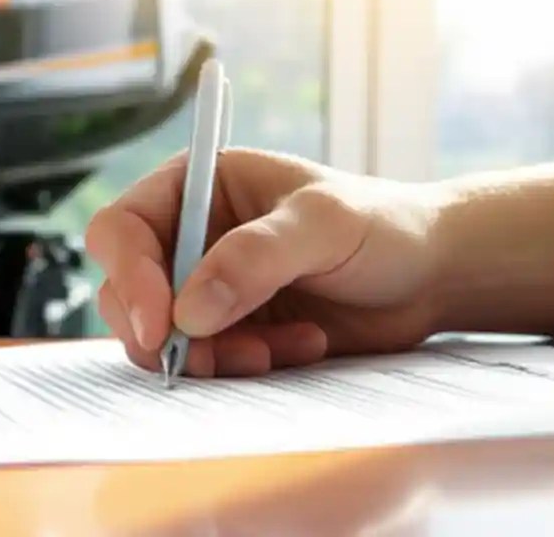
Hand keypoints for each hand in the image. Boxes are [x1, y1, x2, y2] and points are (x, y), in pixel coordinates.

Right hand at [85, 149, 443, 376]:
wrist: (429, 276)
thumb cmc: (381, 225)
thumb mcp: (323, 225)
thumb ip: (254, 259)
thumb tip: (187, 311)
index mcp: (197, 186)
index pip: (124, 226)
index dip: (129, 274)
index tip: (159, 323)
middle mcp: (190, 235)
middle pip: (126, 289)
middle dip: (163, 330)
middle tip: (205, 357)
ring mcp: (206, 287)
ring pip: (160, 336)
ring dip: (210, 355)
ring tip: (274, 350)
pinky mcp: (230, 331)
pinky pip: (205, 362)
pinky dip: (243, 366)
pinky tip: (301, 346)